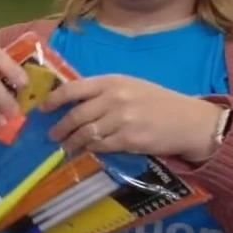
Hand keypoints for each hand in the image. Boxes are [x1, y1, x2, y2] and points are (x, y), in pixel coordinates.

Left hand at [43, 74, 222, 161]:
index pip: (73, 88)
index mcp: (112, 81)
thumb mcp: (130, 87)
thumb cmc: (157, 102)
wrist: (189, 120)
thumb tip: (72, 103)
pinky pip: (100, 146)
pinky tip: (86, 152)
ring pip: (85, 133)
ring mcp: (122, 119)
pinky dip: (90, 150)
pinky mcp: (129, 140)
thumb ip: (103, 92)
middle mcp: (115, 98)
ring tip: (65, 147)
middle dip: (60, 128)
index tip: (43, 110)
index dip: (53, 100)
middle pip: (76, 115)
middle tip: (52, 136)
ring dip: (71, 143)